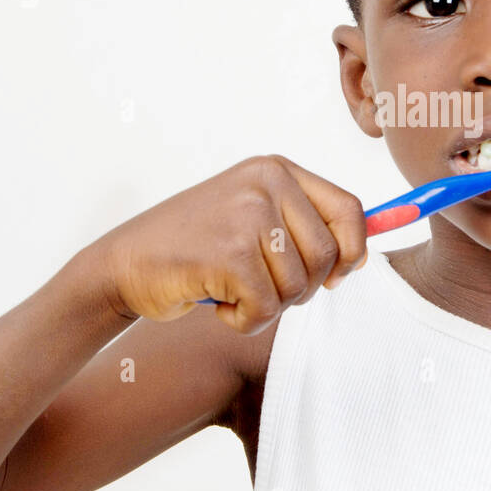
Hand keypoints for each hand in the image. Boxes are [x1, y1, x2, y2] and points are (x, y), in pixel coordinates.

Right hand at [84, 155, 367, 333]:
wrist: (125, 263)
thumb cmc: (195, 247)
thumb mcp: (254, 218)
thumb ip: (305, 227)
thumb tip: (365, 257)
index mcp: (277, 170)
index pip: (349, 210)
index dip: (353, 252)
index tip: (336, 277)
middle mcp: (266, 183)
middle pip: (328, 255)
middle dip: (302, 289)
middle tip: (264, 290)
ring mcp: (247, 214)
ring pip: (300, 286)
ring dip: (270, 306)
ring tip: (235, 292)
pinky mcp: (228, 252)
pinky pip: (267, 308)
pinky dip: (246, 321)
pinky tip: (221, 307)